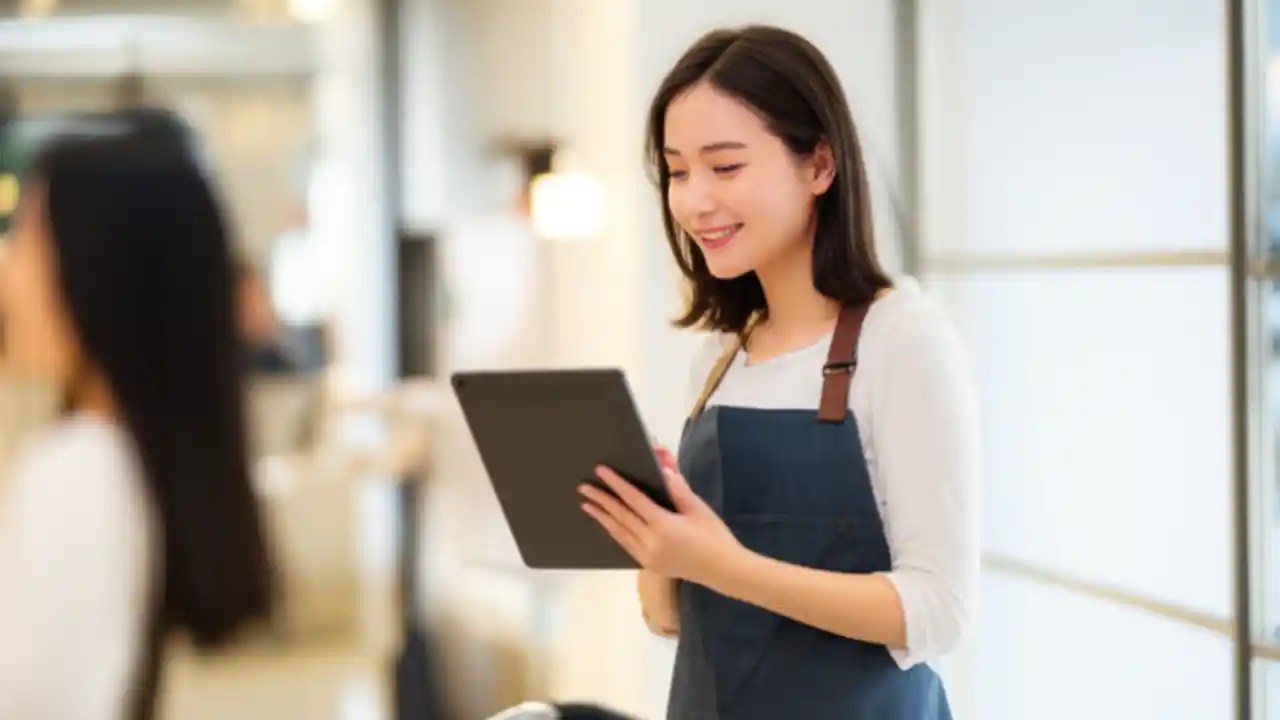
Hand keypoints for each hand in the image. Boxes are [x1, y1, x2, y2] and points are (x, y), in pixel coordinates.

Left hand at [579, 444, 743, 584]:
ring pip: (619, 532)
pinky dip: (614, 531)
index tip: (601, 471)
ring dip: (602, 517)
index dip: (616, 484)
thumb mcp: (697, 508)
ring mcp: (647, 556)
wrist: (723, 570)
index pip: (633, 499)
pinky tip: (607, 523)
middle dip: (601, 500)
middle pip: (620, 516)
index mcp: (663, 525)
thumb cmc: (714, 535)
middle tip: (584, 487)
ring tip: (587, 504)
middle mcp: (650, 542)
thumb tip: (662, 468)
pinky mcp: (648, 564)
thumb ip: (678, 488)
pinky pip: (625, 544)